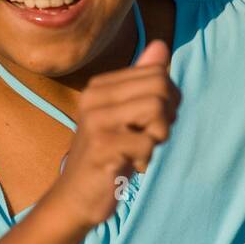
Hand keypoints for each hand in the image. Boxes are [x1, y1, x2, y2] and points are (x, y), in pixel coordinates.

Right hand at [53, 38, 180, 231]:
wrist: (76, 198)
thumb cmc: (107, 156)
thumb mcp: (126, 115)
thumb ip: (142, 81)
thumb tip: (160, 45)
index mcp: (100, 86)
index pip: (158, 73)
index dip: (168, 101)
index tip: (150, 124)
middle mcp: (94, 97)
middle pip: (161, 87)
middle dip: (167, 116)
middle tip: (150, 137)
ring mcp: (96, 121)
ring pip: (157, 109)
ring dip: (158, 137)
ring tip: (140, 150)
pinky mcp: (102, 146)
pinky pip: (148, 142)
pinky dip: (146, 159)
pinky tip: (130, 166)